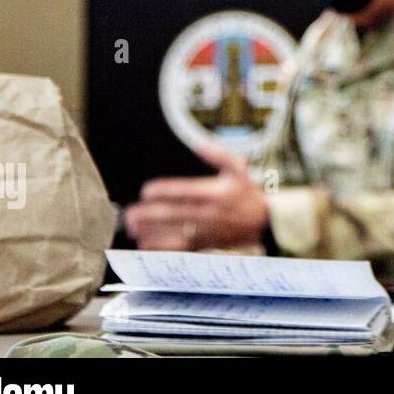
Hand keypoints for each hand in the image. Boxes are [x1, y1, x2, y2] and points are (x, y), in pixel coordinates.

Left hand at [125, 143, 269, 250]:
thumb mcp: (239, 169)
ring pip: (173, 233)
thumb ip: (219, 155)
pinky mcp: (204, 245)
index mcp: (216, 193)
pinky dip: (161, 248)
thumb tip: (200, 145)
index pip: (185, 192)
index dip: (163, 192)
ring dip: (150, 232)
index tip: (146, 191)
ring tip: (132, 228)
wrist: (264, 222)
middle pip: (173, 215)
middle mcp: (209, 213)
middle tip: (130, 213)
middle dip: (149, 215)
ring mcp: (206, 231)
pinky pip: (179, 249)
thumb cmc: (248, 194)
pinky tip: (146, 244)